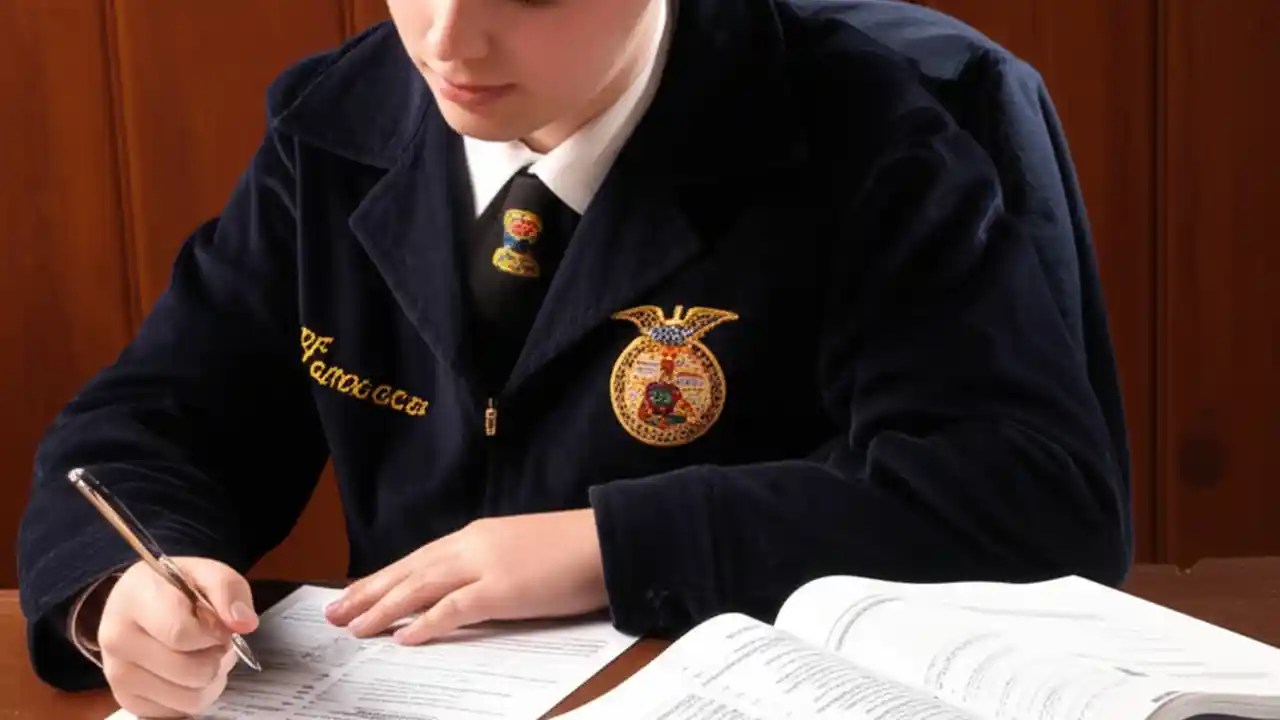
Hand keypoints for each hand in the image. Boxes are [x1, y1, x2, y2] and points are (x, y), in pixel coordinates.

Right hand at [96, 557, 257, 717]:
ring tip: (202, 655)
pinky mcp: (126, 700)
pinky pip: (178, 713)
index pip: (182, 635)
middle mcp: (118, 641)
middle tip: (214, 640)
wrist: (133, 603)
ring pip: (190, 699)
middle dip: (217, 657)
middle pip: (192, 672)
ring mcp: (117, 675)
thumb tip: (244, 624)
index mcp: (135, 600)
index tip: (220, 624)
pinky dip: (192, 696)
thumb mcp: (206, 572)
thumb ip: (228, 590)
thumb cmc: (174, 586)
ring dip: (210, 679)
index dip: (214, 633)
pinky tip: (186, 672)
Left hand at [325, 509, 607, 643]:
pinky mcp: (502, 589)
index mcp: (477, 536)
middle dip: (368, 591)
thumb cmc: (572, 549)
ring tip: (353, 626)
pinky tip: (402, 637)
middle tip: (333, 612)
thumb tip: (468, 588)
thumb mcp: (521, 551)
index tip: (355, 592)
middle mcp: (472, 545)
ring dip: (383, 607)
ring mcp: (486, 565)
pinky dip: (424, 622)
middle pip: (409, 570)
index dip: (384, 577)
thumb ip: (491, 564)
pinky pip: (453, 608)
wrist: (608, 539)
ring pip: (420, 587)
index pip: (419, 558)